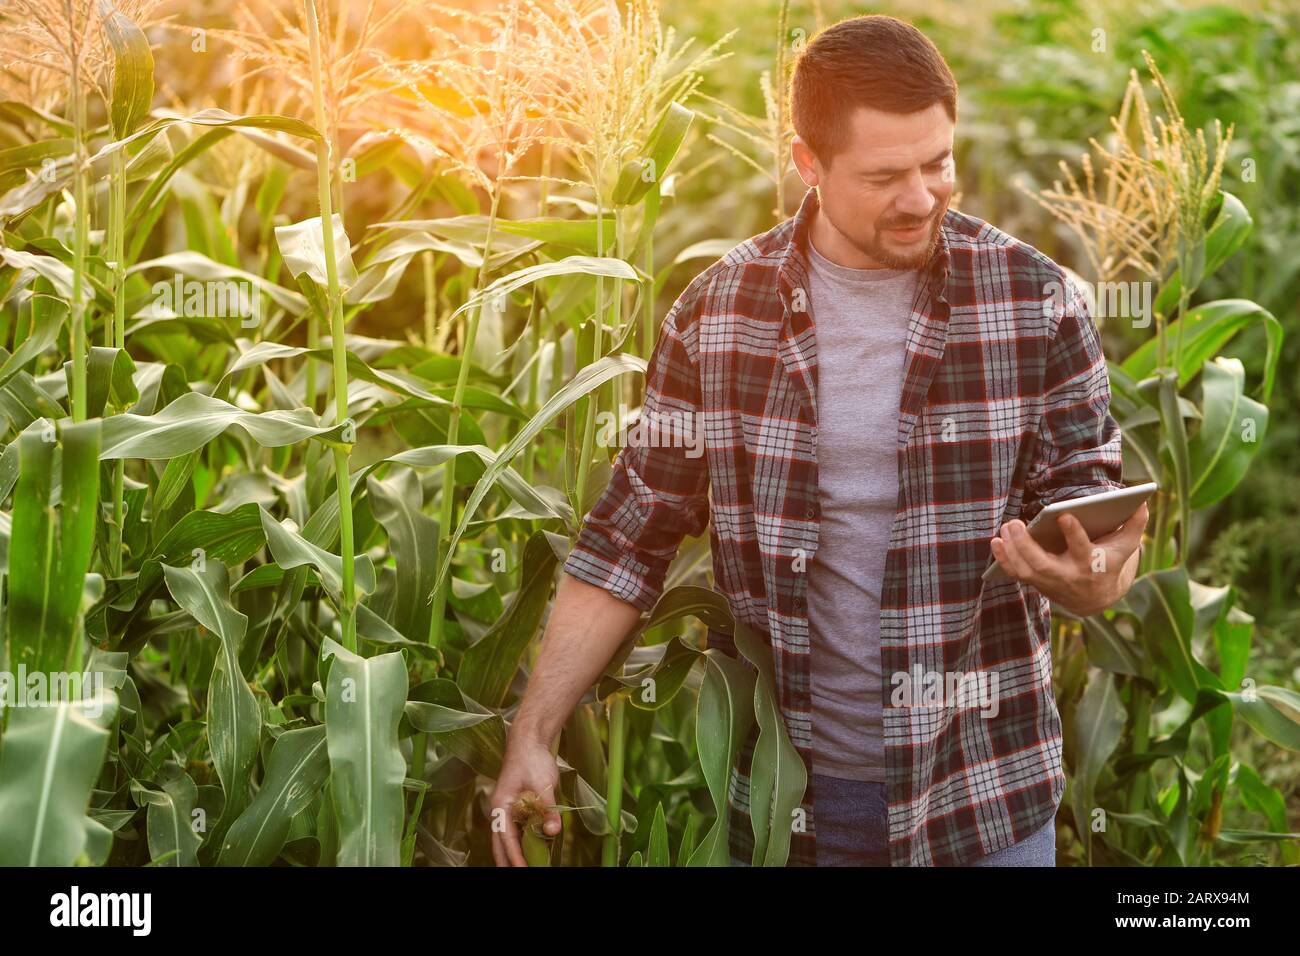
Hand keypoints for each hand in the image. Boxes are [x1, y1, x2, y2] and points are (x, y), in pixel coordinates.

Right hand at [489, 731, 561, 866]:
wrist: (528, 741)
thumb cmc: (533, 759)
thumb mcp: (543, 783)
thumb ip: (548, 808)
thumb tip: (553, 831)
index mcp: (501, 805)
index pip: (506, 838)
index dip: (515, 857)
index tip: (523, 869)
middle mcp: (499, 810)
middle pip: (499, 843)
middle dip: (508, 861)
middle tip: (520, 873)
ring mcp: (505, 809)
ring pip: (506, 839)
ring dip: (513, 854)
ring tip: (525, 866)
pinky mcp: (514, 807)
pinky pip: (515, 831)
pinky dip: (520, 843)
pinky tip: (530, 852)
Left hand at [989, 501, 1147, 617]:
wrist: (1096, 598)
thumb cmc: (1109, 564)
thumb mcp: (1125, 547)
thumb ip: (1134, 526)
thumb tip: (1144, 503)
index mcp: (1090, 564)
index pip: (1082, 549)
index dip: (1073, 533)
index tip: (1063, 515)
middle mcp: (1068, 575)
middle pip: (1042, 564)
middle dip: (1025, 545)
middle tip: (1014, 523)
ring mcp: (1049, 582)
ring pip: (1025, 570)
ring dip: (1010, 551)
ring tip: (1004, 528)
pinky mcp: (1036, 583)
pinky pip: (1016, 573)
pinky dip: (1003, 559)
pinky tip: (995, 542)